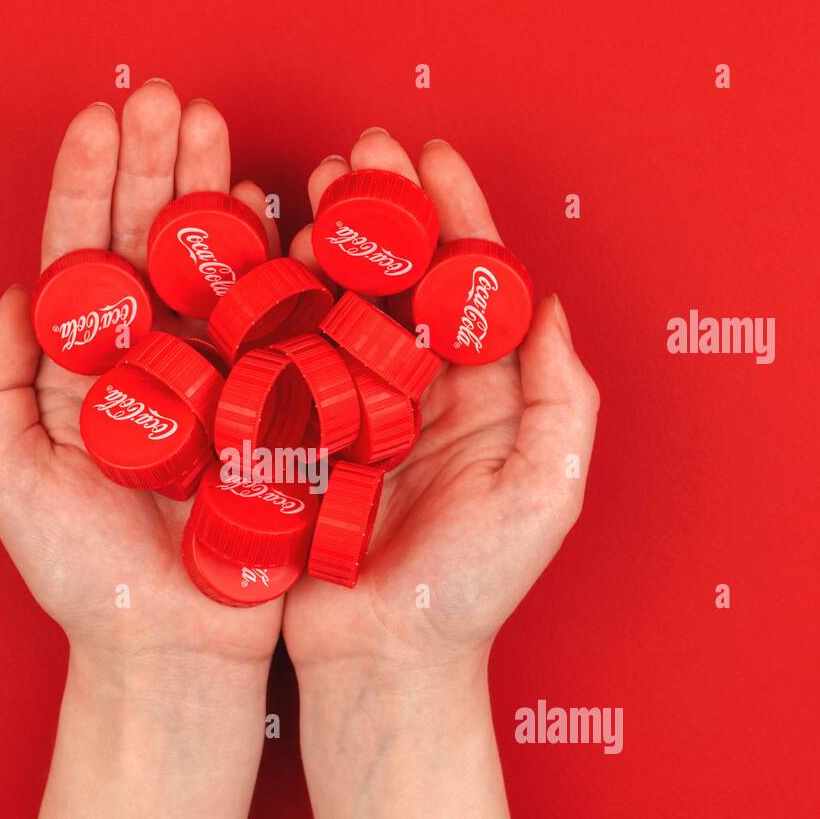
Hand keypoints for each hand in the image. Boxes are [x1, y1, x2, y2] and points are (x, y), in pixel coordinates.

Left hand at [0, 81, 284, 680]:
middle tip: (169, 98)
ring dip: (212, 195)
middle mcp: (149, 363)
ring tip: (215, 129)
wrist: (171, 646)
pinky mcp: (268, 406)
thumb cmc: (82, 577)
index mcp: (82, 371)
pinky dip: (274, 265)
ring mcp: (214, 380)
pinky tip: (270, 208)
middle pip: (149, 247)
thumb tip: (13, 295)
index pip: (81, 260)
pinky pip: (272, 324)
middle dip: (156, 168)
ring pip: (211, 270)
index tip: (100, 120)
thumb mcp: (7, 476)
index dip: (86, 186)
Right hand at [283, 131, 599, 700]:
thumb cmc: (471, 589)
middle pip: (400, 282)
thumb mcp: (546, 494)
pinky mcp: (298, 439)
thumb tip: (548, 304)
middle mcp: (418, 394)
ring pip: (339, 308)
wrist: (382, 663)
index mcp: (483, 398)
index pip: (471, 288)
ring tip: (302, 193)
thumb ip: (560, 398)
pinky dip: (274, 309)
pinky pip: (287, 361)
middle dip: (380, 213)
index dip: (455, 216)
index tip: (429, 156)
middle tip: (352, 155)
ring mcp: (353, 413)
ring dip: (323, 246)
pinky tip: (259, 264)